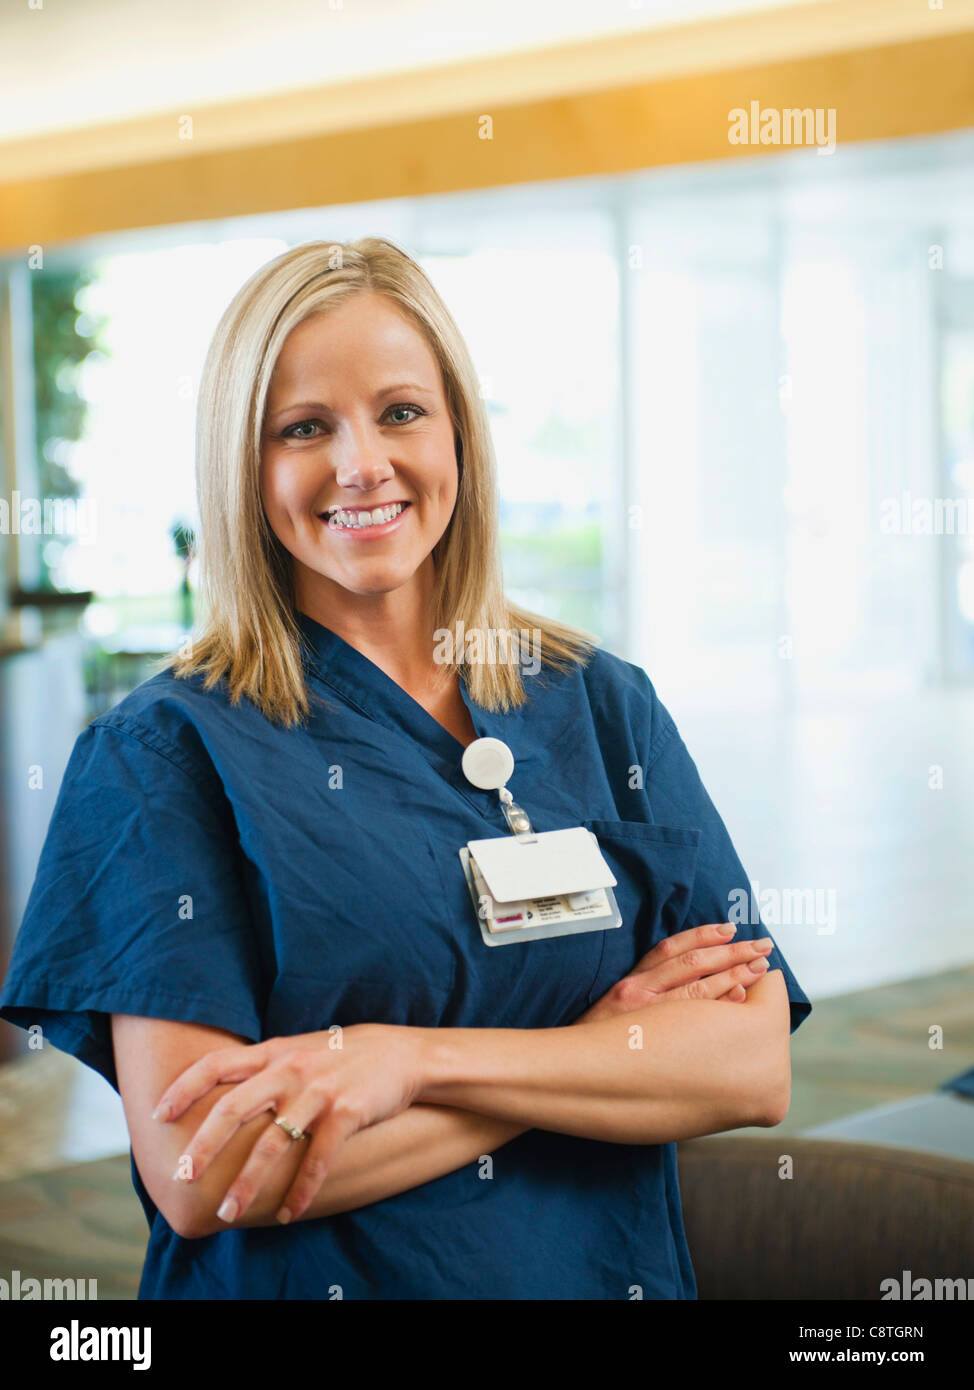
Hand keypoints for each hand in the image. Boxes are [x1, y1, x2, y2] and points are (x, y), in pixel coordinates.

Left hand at [153, 1023, 426, 1225]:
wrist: (403, 1053)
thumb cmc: (345, 1055)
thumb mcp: (300, 1048)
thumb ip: (266, 1065)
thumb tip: (224, 1087)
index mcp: (275, 1051)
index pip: (217, 1063)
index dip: (184, 1087)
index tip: (157, 1115)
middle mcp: (290, 1069)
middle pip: (234, 1108)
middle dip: (204, 1146)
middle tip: (183, 1177)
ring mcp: (318, 1091)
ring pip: (273, 1142)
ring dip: (247, 1182)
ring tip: (228, 1212)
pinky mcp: (347, 1112)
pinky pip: (319, 1158)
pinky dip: (302, 1189)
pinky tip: (289, 1212)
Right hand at [576, 923, 772, 1023]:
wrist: (568, 1069)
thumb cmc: (599, 1042)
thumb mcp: (617, 1006)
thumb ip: (648, 989)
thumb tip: (692, 978)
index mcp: (632, 980)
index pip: (672, 948)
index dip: (704, 935)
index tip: (732, 929)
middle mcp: (639, 991)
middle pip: (693, 963)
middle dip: (731, 952)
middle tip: (762, 946)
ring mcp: (647, 1017)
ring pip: (698, 989)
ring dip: (734, 976)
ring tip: (759, 969)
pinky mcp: (653, 1041)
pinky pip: (694, 1019)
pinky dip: (720, 1007)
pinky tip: (740, 1001)